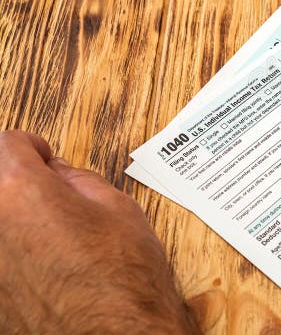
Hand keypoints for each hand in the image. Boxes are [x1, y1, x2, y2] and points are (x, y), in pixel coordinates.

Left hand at [0, 130, 198, 333]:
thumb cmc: (122, 282)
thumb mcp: (118, 208)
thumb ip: (79, 180)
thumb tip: (59, 175)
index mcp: (16, 191)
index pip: (7, 144)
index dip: (32, 148)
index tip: (42, 158)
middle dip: (15, 183)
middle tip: (45, 193)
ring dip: (12, 220)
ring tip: (47, 234)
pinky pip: (2, 256)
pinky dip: (14, 254)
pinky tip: (42, 267)